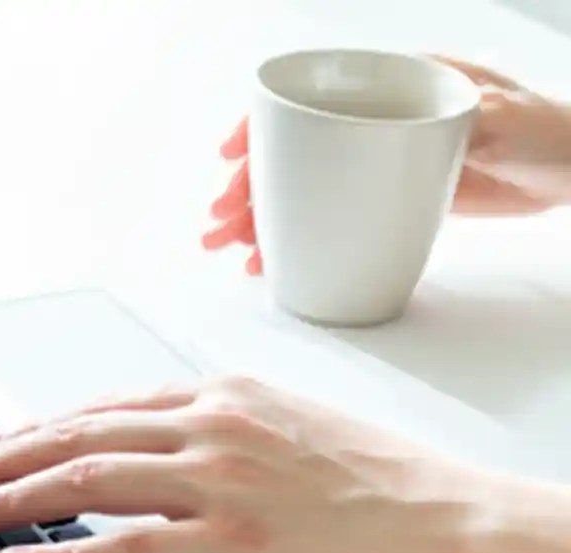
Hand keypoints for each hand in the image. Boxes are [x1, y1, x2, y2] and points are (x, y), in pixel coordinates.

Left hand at [0, 377, 570, 552]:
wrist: (458, 523)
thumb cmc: (388, 486)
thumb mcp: (295, 429)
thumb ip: (225, 431)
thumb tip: (166, 448)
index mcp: (224, 396)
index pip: (103, 407)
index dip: (37, 428)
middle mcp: (210, 426)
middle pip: (75, 434)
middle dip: (0, 456)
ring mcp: (218, 480)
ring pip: (82, 478)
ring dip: (8, 499)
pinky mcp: (232, 542)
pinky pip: (122, 547)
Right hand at [204, 56, 570, 275]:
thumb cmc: (546, 130)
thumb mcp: (507, 116)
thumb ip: (469, 119)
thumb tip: (430, 129)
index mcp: (387, 84)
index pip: (304, 99)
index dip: (259, 127)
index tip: (231, 156)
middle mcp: (368, 122)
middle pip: (287, 153)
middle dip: (245, 189)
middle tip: (219, 225)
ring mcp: (370, 164)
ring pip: (297, 190)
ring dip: (257, 220)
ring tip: (230, 250)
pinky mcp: (380, 200)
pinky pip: (324, 220)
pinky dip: (294, 241)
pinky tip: (268, 262)